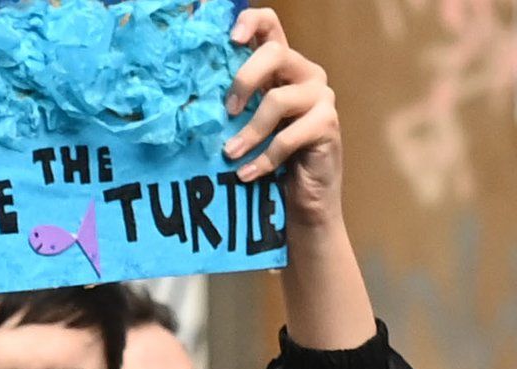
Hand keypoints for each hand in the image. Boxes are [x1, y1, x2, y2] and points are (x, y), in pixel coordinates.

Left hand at [221, 8, 340, 229]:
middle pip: (275, 53)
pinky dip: (263, 159)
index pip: (271, 25)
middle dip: (244, 80)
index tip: (230, 39)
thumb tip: (189, 95)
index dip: (251, 22)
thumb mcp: (244, 124)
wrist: (302, 199)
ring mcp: (321, 97)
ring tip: (230, 154)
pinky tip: (246, 174)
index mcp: (282, 67)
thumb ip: (232, 102)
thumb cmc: (268, 158)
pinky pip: (288, 137)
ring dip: (249, 132)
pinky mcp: (327, 125)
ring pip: (278, 100)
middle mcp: (305, 74)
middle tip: (227, 111)